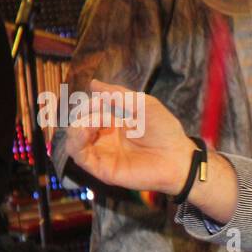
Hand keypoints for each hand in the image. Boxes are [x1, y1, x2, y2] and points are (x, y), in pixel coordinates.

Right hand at [65, 80, 194, 193]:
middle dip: (84, 113)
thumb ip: (118, 94)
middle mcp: (105, 138)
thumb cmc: (165, 131)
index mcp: (114, 123)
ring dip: (77, 127)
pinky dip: (76, 141)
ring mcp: (102, 153)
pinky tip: (85, 132)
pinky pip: (79, 156)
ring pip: (74, 140)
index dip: (90, 103)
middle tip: (98, 111)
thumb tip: (93, 83)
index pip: (89, 110)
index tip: (99, 98)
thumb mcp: (142, 104)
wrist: (177, 157)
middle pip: (79, 123)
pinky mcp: (102, 168)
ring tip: (90, 122)